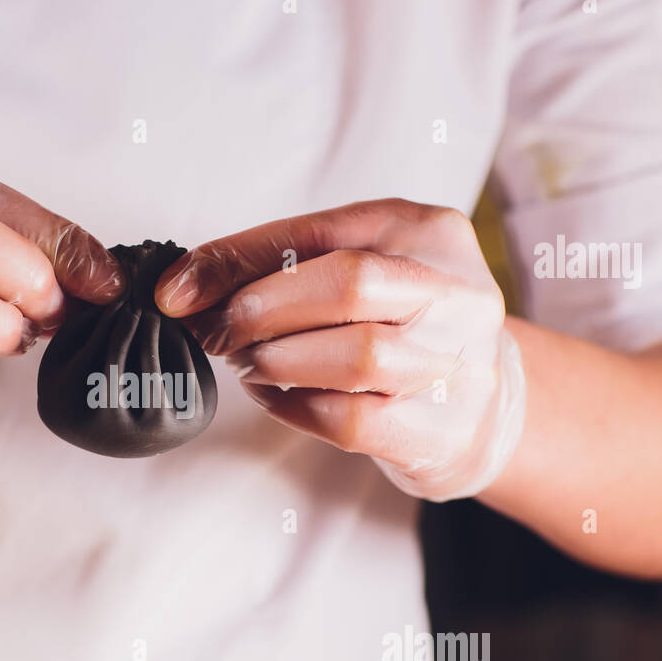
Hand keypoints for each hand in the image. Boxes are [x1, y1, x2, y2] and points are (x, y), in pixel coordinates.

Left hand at [155, 199, 525, 501]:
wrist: (483, 404)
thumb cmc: (399, 325)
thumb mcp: (353, 272)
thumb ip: (271, 266)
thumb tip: (179, 289)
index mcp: (429, 231)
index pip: (319, 231)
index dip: (237, 260)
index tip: (178, 291)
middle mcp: (456, 291)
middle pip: (349, 284)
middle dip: (262, 310)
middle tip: (220, 333)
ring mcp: (457, 363)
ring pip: (356, 355)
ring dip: (279, 361)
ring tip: (252, 364)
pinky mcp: (439, 429)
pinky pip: (350, 419)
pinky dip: (295, 409)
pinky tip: (277, 398)